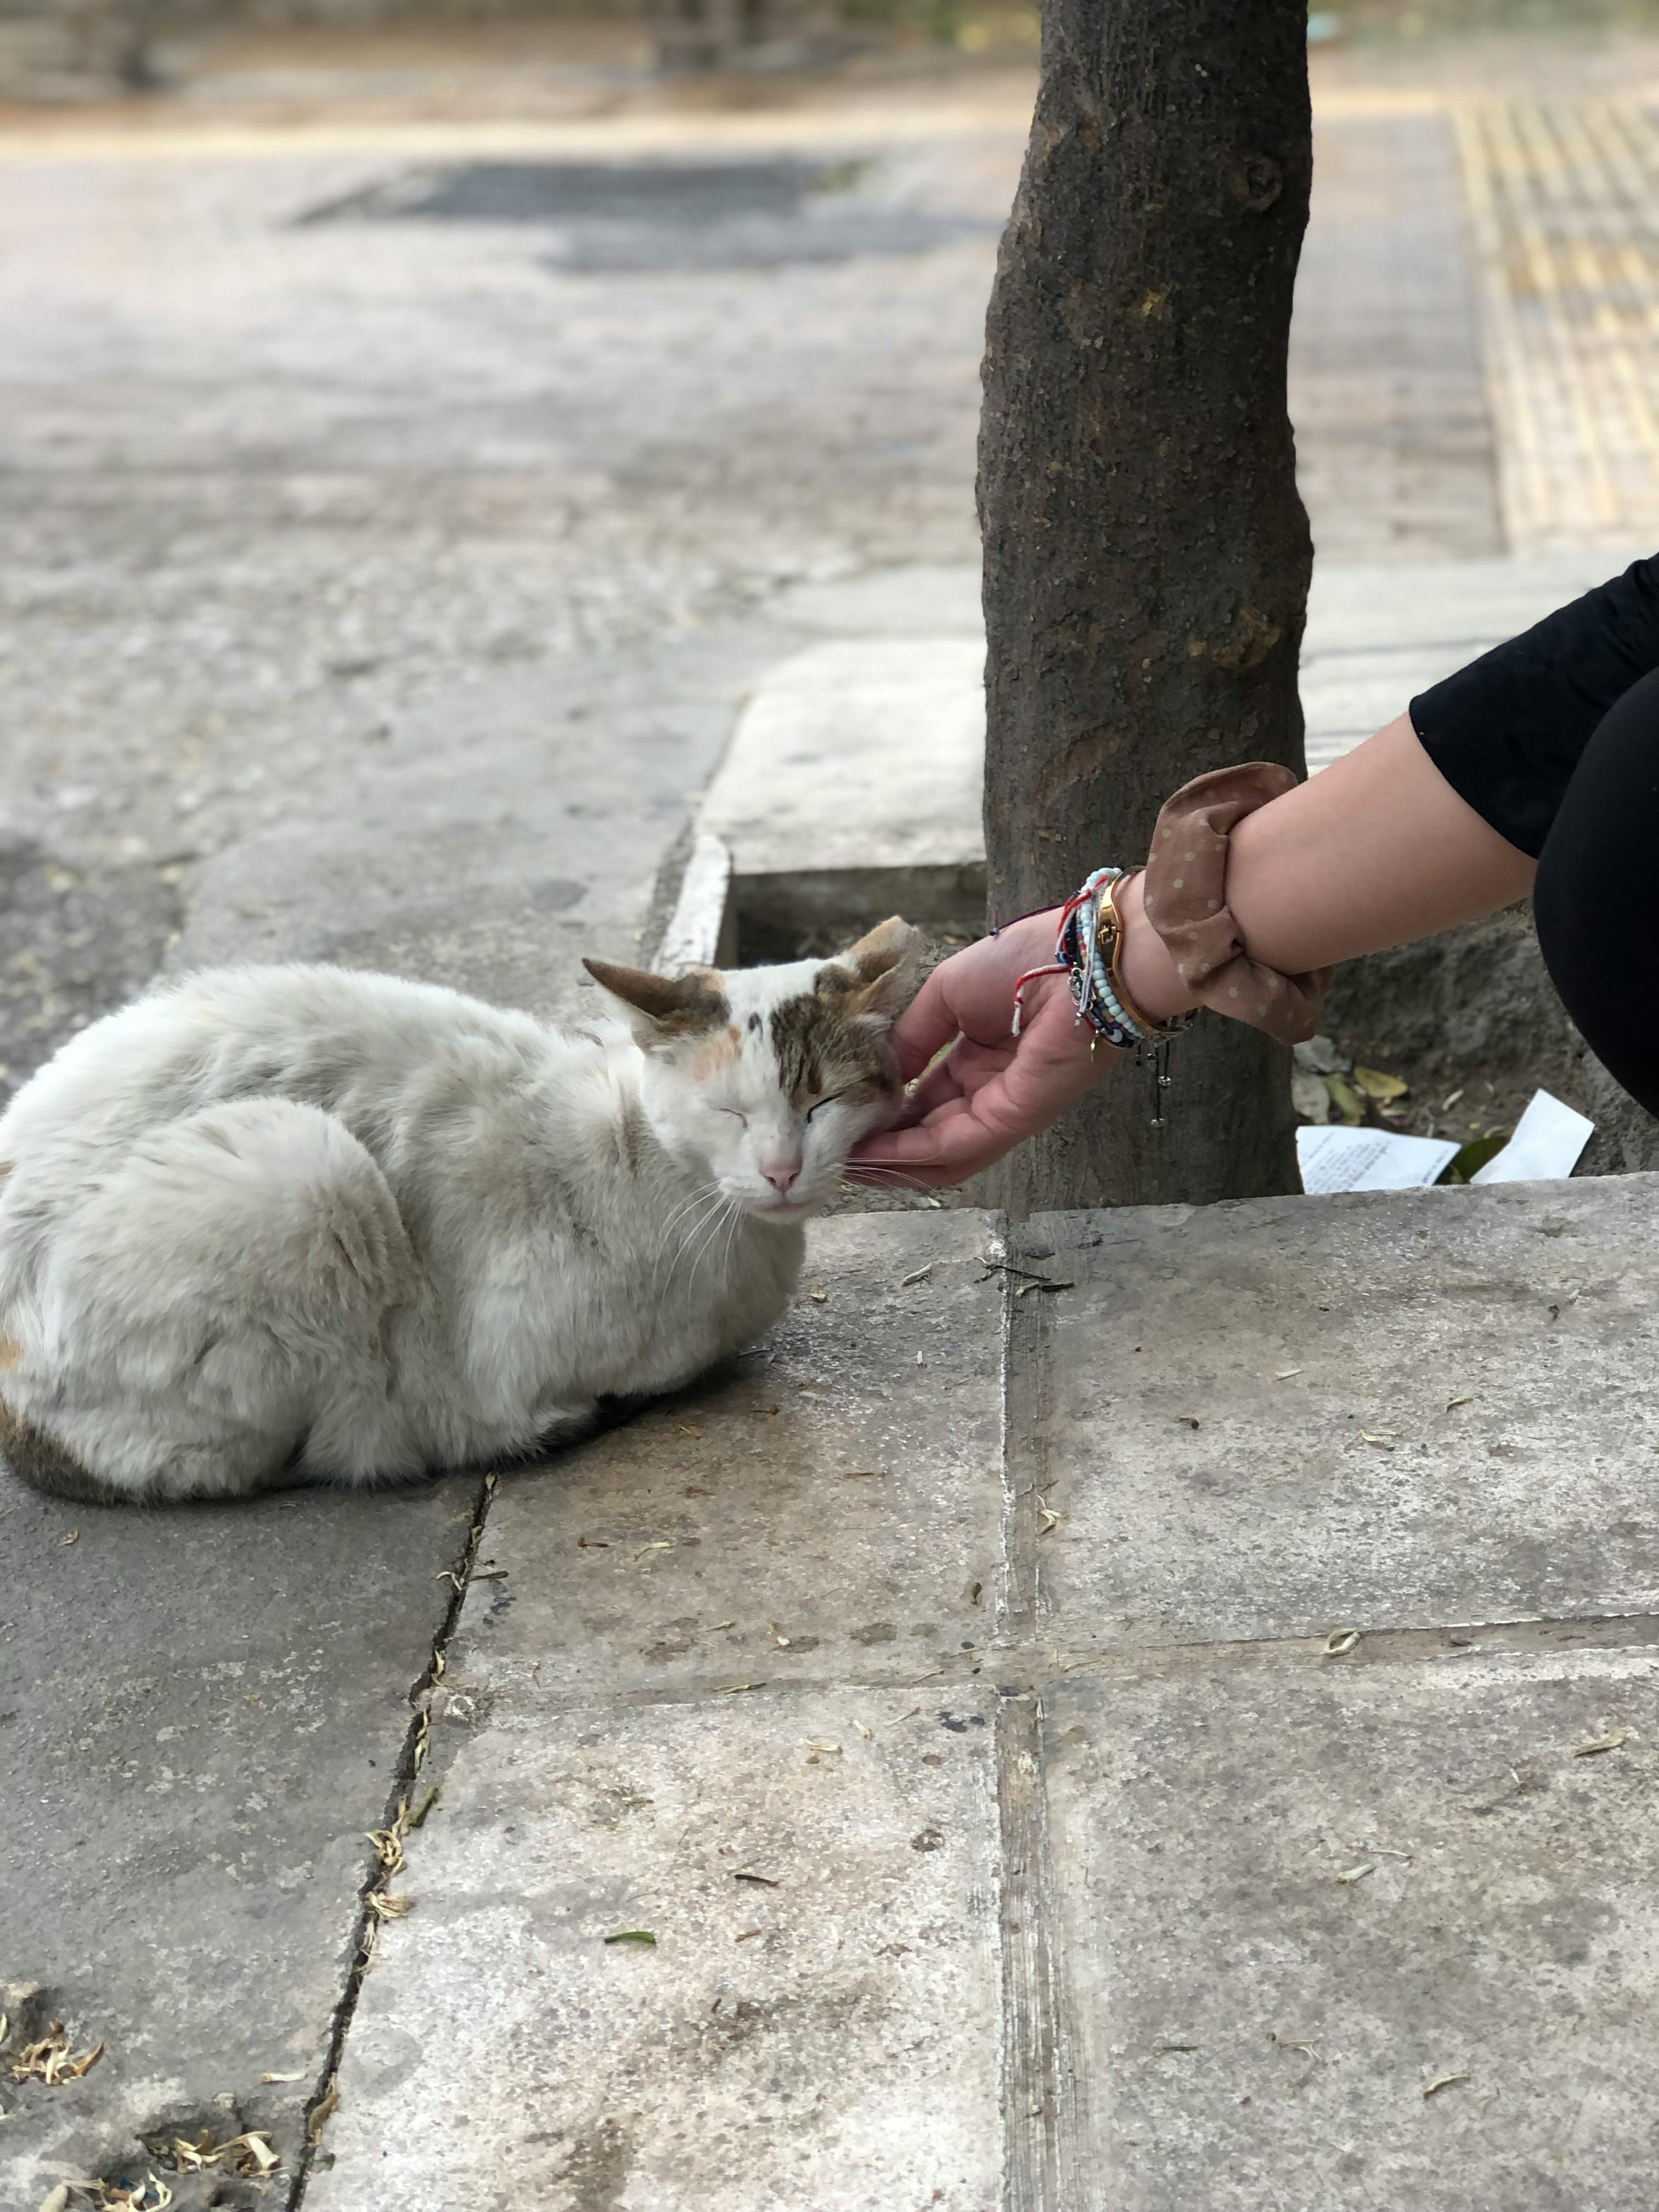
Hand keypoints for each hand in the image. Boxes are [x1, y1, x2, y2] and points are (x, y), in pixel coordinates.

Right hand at [848, 910, 1104, 1189]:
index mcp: (976, 1059)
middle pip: (927, 1135)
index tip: (839, 1120)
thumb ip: (911, 1037)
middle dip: (880, 1147)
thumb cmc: (1023, 960)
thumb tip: (877, 1076)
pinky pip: (956, 1146)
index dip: (881, 1114)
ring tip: (841, 1161)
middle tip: (830, 1152)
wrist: (1079, 958)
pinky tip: (874, 1153)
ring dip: (890, 1161)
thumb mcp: (945, 993)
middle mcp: (988, 1091)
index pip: (922, 1101)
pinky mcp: (1014, 1118)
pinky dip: (913, 1154)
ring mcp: (1003, 1109)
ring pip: (939, 1154)